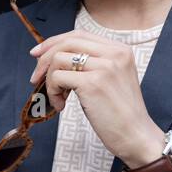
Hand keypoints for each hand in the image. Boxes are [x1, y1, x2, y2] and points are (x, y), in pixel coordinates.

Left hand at [28, 31, 165, 167]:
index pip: (79, 35)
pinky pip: (58, 78)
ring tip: (58, 98)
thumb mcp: (110, 79)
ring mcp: (104, 67)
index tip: (37, 54)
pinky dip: (53, 92)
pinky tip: (62, 106)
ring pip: (58, 60)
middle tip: (36, 78)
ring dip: (50, 81)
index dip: (54, 42)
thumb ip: (91, 64)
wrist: (136, 135)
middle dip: (44, 59)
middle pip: (66, 43)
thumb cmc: (119, 113)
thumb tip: (54, 56)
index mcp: (120, 50)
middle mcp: (114, 53)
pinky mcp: (93, 83)